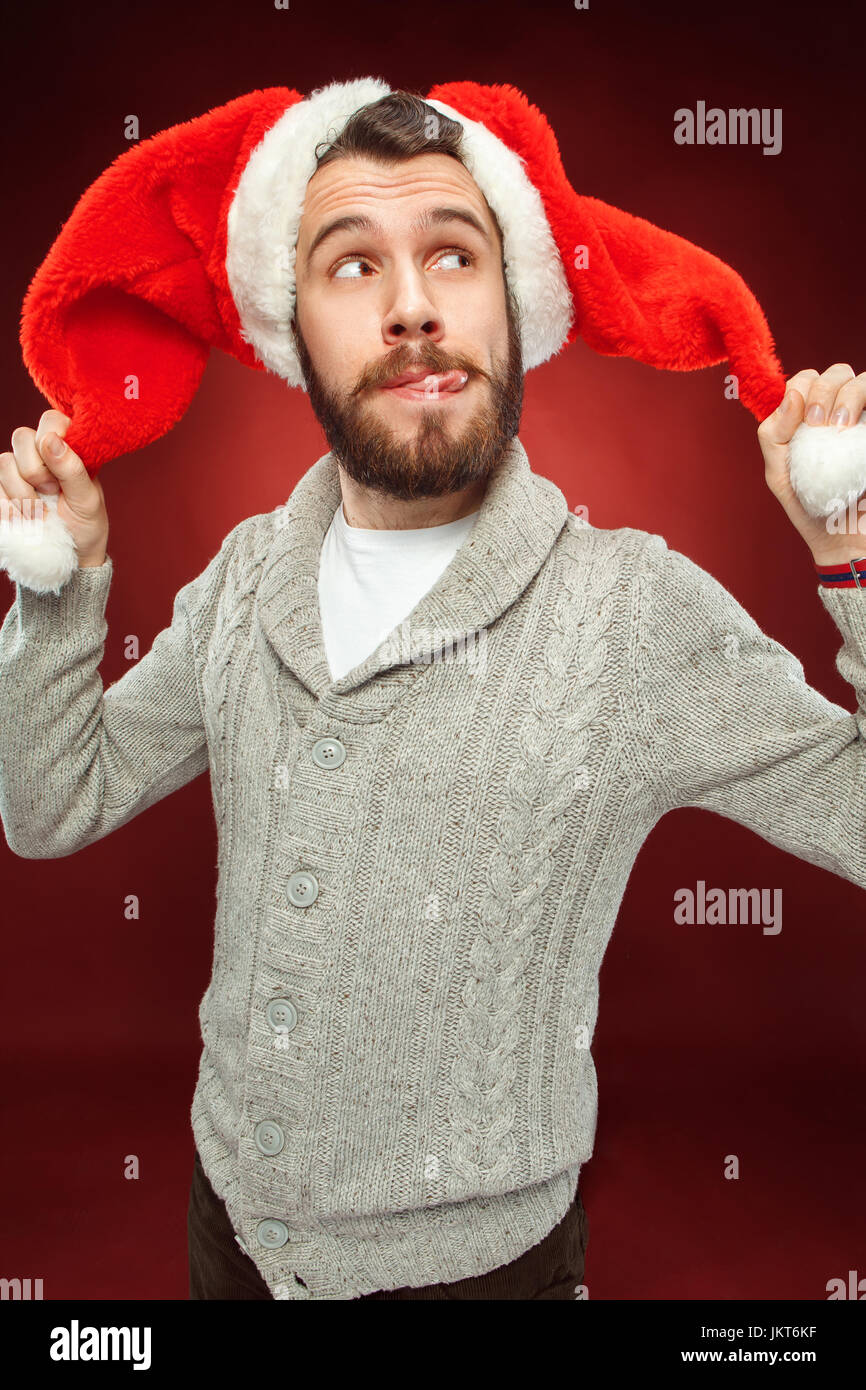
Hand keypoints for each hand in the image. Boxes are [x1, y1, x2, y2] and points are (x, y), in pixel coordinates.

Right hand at [0, 409, 108, 565]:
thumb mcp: (87, 500)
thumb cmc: (86, 525)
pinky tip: (26, 517)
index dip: (49, 440)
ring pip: (4, 462)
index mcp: (68, 449)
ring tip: (41, 511)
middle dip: (35, 470)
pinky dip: (9, 506)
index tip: (60, 472)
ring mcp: (19, 470)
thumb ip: (72, 469)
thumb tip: (50, 439)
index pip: (51, 420)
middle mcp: (41, 454)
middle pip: (21, 436)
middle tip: (51, 492)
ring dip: (23, 493)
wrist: (68, 557)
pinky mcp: (2, 489)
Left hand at [758, 363, 865, 565]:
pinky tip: (854, 425)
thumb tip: (791, 395)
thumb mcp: (780, 473)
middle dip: (824, 389)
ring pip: (862, 380)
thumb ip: (774, 434)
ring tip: (840, 426)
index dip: (801, 388)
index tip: (802, 419)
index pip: (807, 380)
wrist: (845, 541)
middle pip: (836, 372)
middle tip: (819, 424)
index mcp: (812, 418)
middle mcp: (842, 413)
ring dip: (847, 394)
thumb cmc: (811, 508)